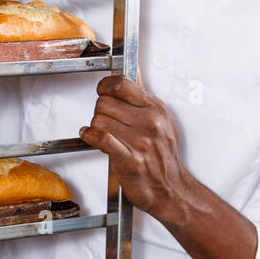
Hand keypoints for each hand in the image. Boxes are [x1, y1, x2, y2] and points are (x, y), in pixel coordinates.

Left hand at [79, 75, 189, 219]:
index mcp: (156, 108)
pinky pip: (101, 138)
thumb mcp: (161, 118)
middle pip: (105, 102)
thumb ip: (143, 94)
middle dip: (100, 110)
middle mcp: (150, 123)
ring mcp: (140, 142)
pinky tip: (90, 136)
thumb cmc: (163, 154)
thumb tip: (134, 70)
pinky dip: (90, 136)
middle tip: (105, 119)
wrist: (170, 188)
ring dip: (95, 126)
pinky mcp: (129, 161)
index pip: (121, 84)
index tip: (103, 92)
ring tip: (102, 131)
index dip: (105, 86)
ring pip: (99, 120)